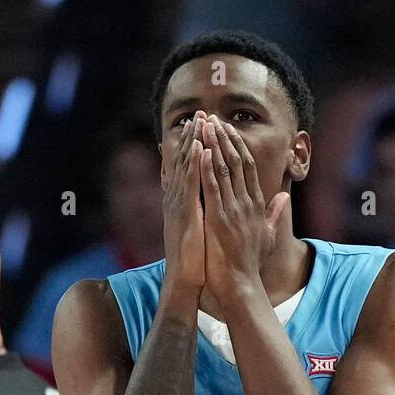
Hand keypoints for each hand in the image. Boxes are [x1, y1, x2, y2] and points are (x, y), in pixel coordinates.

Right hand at [162, 111, 206, 292]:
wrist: (187, 281)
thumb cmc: (198, 261)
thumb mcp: (204, 232)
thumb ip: (210, 214)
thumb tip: (217, 204)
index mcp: (185, 204)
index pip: (190, 169)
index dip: (196, 147)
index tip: (204, 127)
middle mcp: (178, 201)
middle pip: (185, 162)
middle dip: (193, 136)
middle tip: (199, 113)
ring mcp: (179, 205)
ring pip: (185, 167)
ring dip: (192, 142)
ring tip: (199, 120)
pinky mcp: (184, 213)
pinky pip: (189, 183)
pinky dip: (193, 163)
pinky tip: (200, 146)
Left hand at [199, 115, 289, 300]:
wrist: (241, 284)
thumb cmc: (250, 263)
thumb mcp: (267, 235)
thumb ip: (275, 213)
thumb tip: (283, 196)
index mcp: (256, 205)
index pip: (248, 168)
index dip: (238, 146)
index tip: (228, 130)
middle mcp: (246, 203)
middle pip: (237, 162)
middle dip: (225, 138)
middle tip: (214, 118)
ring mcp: (233, 210)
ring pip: (224, 170)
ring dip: (214, 146)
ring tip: (205, 126)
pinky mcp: (219, 218)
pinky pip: (212, 188)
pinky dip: (206, 168)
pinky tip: (201, 151)